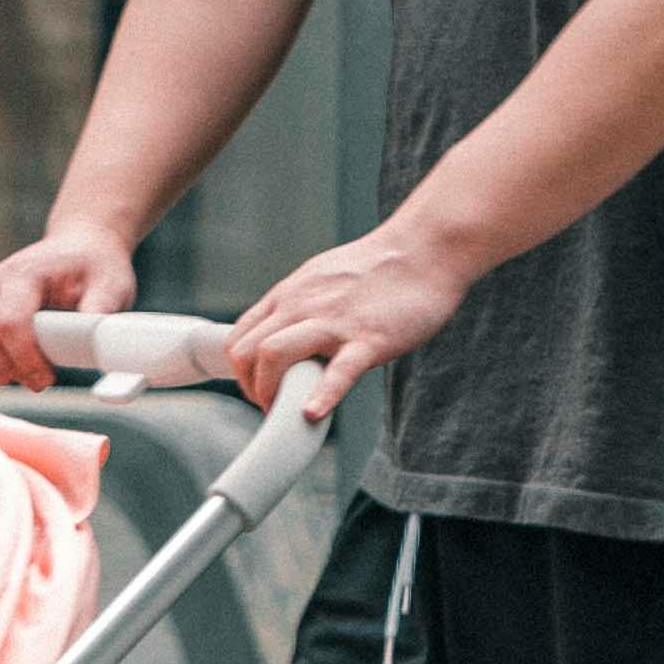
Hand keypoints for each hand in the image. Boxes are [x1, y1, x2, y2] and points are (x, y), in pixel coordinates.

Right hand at [0, 224, 136, 391]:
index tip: (48, 377)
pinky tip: (0, 366)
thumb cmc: (96, 265)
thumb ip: (100, 312)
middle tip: (39, 379)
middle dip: (6, 367)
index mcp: (26, 273)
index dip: (25, 359)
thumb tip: (93, 339)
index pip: (9, 324)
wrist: (81, 244)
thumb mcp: (112, 285)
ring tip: (19, 374)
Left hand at [225, 222, 463, 418]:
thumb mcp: (321, 280)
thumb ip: (299, 308)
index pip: (239, 338)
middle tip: (270, 408)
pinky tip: (313, 413)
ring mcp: (333, 323)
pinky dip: (322, 396)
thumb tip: (286, 337)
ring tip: (285, 413)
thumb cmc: (378, 269)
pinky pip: (338, 372)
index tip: (258, 390)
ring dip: (270, 394)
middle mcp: (301, 306)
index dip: (241, 372)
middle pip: (247, 352)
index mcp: (289, 295)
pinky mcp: (368, 339)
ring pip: (274, 355)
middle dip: (251, 388)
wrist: (424, 249)